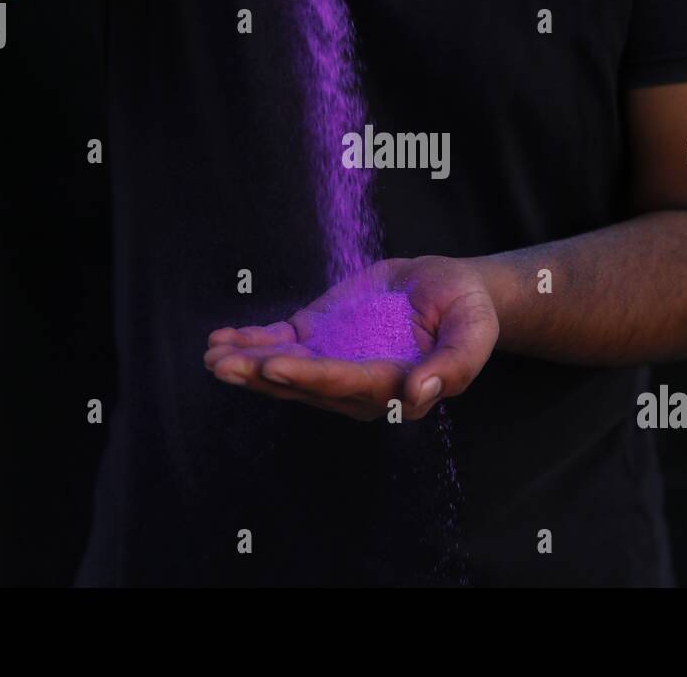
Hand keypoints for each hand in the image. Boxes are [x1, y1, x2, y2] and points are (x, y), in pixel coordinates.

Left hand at [204, 256, 499, 420]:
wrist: (451, 291)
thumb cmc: (468, 313)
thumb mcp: (473, 333)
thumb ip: (452, 366)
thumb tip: (418, 395)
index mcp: (394, 387)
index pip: (346, 383)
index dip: (310, 376)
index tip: (275, 365)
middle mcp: (357, 384)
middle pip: (305, 383)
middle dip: (261, 374)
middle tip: (224, 365)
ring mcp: (335, 362)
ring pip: (285, 368)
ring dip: (247, 363)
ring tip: (213, 355)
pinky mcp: (321, 338)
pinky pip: (281, 344)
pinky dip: (251, 342)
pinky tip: (221, 339)